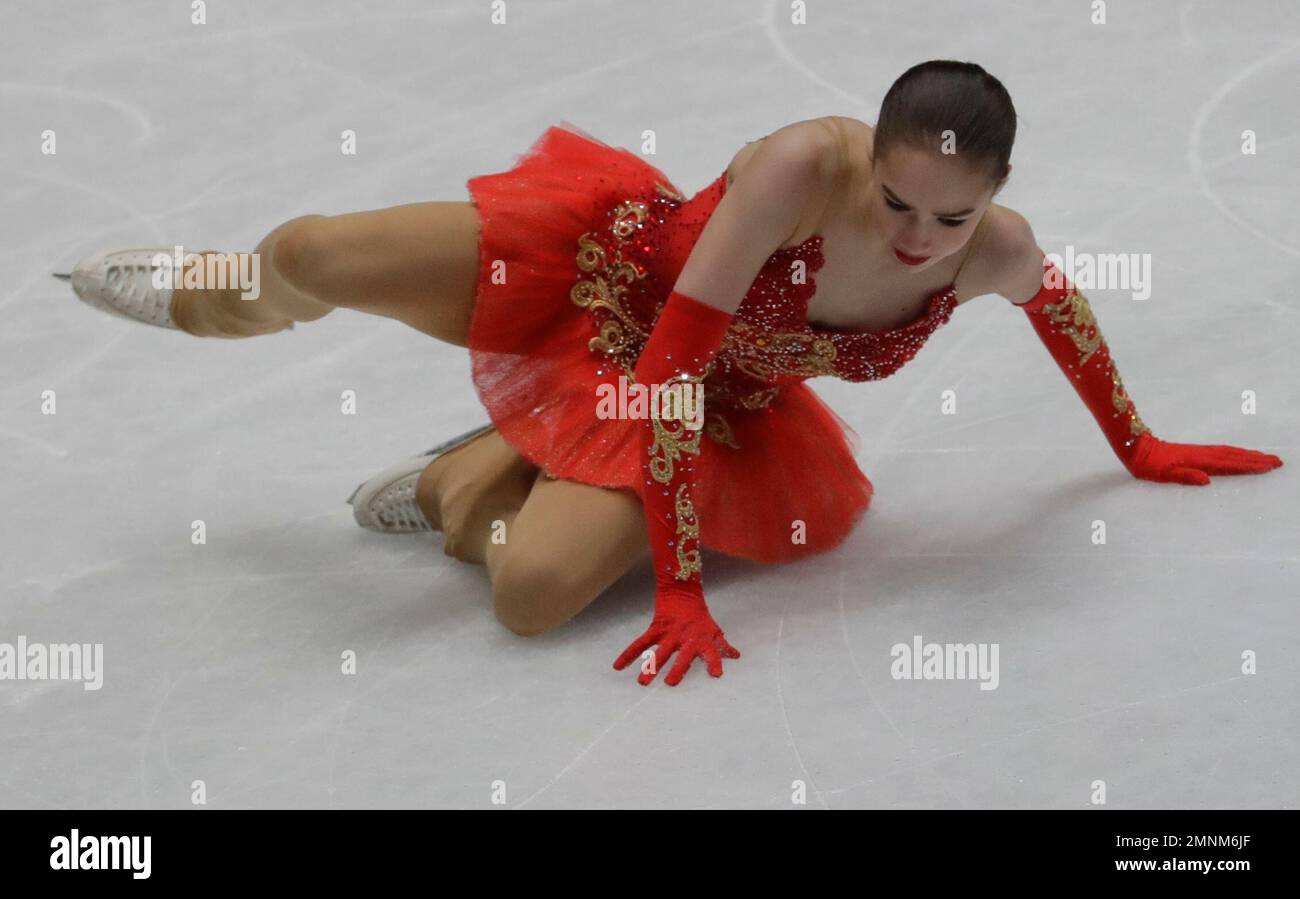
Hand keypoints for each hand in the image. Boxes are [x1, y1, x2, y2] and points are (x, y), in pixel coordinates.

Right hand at [612, 588, 739, 685]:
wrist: (682, 591)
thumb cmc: (700, 616)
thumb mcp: (713, 630)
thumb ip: (722, 646)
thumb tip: (736, 656)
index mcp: (702, 639)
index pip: (711, 652)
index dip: (714, 662)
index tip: (716, 675)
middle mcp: (686, 638)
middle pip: (682, 656)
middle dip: (677, 669)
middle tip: (670, 683)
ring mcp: (669, 634)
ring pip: (659, 652)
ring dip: (651, 667)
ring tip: (642, 682)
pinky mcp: (656, 628)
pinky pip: (640, 642)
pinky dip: (628, 653)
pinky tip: (618, 666)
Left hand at [1125, 433, 1282, 484]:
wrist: (1137, 449)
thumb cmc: (1148, 466)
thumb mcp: (1163, 475)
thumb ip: (1185, 476)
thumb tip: (1206, 480)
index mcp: (1198, 460)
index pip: (1229, 464)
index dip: (1249, 466)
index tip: (1268, 467)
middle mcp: (1202, 454)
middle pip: (1235, 456)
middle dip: (1256, 459)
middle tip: (1277, 461)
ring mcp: (1200, 451)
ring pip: (1230, 452)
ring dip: (1248, 454)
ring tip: (1265, 457)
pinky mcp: (1196, 451)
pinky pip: (1221, 451)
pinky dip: (1235, 453)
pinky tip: (1240, 454)